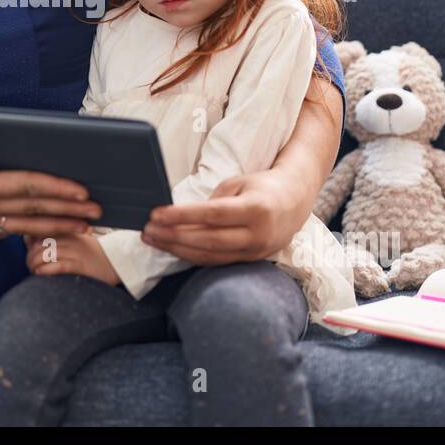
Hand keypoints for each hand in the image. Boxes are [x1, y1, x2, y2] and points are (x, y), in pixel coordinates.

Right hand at [0, 115, 101, 236]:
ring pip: (25, 226)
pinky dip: (32, 232)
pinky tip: (45, 233)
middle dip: (68, 211)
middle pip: (33, 211)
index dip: (55, 189)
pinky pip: (9, 231)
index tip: (81, 190)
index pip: (24, 187)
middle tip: (99, 212)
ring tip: (84, 227)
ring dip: (56, 226)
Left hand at [24, 232, 120, 285]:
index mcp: (67, 229)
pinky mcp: (80, 266)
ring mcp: (75, 251)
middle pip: (38, 244)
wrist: (115, 262)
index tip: (29, 252)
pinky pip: (57, 266)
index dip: (29, 243)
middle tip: (30, 266)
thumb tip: (26, 237)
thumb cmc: (90, 253)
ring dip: (34, 264)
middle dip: (30, 256)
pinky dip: (45, 270)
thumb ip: (51, 237)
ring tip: (35, 271)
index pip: (39, 231)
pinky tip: (42, 273)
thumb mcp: (70, 240)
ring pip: (44, 255)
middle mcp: (70, 238)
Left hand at [139, 166, 311, 265]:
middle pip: (208, 240)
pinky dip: (193, 256)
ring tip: (153, 240)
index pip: (212, 215)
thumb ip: (213, 200)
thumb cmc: (263, 186)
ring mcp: (256, 251)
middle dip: (173, 237)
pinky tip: (173, 249)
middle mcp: (257, 234)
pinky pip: (217, 261)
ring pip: (210, 256)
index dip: (182, 216)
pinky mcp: (251, 260)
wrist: (296, 201)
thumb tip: (182, 216)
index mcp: (256, 209)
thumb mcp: (239, 183)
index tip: (156, 214)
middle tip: (148, 230)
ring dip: (177, 250)